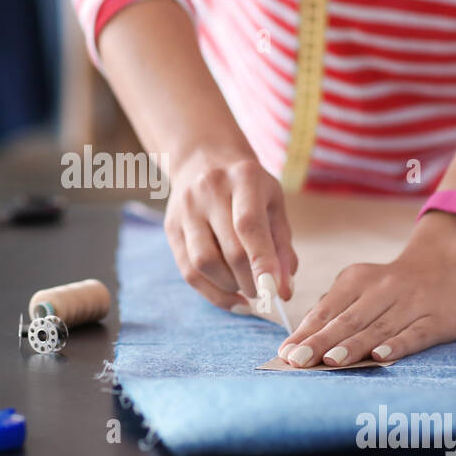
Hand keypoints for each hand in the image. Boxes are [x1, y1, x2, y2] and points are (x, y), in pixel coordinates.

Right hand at [164, 152, 297, 310]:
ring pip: (203, 264)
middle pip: (229, 250)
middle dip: (251, 282)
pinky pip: (188, 271)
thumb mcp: (273, 205)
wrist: (203, 158)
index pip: (249, 225)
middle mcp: (209, 190)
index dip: (263, 261)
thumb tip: (284, 290)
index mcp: (243, 178)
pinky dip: (212, 292)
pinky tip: (231, 296)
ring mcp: (185, 209)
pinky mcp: (171, 228)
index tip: (275, 291)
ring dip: (229, 287)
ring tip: (246, 288)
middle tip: (265, 293)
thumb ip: (282, 247)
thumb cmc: (249, 187)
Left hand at [277, 212, 455, 365]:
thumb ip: (336, 305)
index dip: (306, 332)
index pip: (327, 310)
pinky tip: (380, 358)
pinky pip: (415, 334)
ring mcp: (411, 304)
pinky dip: (397, 345)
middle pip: (348, 320)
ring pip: (378, 328)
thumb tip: (304, 333)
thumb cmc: (394, 285)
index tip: (285, 352)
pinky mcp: (437, 319)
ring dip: (353, 345)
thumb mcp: (362, 284)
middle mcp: (383, 290)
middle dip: (321, 342)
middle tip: (298, 361)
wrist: (449, 263)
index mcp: (358, 280)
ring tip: (330, 361)